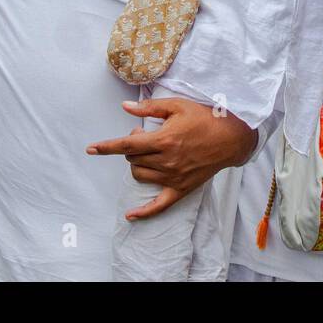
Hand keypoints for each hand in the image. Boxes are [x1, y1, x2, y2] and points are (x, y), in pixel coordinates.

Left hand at [87, 98, 257, 219]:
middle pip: (132, 158)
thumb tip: (125, 107)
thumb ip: (150, 108)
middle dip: (131, 146)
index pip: (126, 144)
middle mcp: (166, 161)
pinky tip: (130, 216)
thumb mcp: (177, 106)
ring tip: (148, 153)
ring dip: (137, 164)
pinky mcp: (181, 189)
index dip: (106, 146)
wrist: (230, 138)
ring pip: (139, 175)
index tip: (91, 149)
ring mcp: (173, 178)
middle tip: (144, 134)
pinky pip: (159, 206)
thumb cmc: (204, 119)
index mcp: (163, 140)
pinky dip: (143, 212)